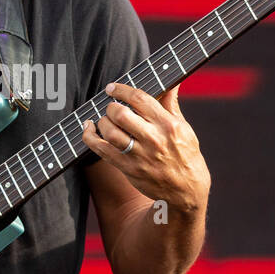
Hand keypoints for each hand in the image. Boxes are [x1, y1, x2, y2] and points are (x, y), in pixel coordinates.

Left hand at [81, 81, 210, 213]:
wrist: (186, 190)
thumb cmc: (185, 155)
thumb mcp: (184, 128)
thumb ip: (171, 104)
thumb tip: (171, 83)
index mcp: (168, 125)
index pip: (140, 99)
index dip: (122, 90)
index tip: (112, 88)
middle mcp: (153, 139)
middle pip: (121, 114)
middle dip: (111, 106)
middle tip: (111, 107)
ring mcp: (140, 155)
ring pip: (110, 131)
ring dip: (102, 121)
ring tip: (104, 120)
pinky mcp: (128, 168)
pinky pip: (102, 150)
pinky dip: (90, 137)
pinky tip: (88, 129)